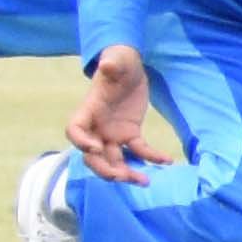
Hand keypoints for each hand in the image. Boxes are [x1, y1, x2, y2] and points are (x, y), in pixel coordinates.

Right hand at [65, 46, 179, 185]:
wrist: (130, 67)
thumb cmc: (119, 61)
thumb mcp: (117, 60)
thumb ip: (112, 63)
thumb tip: (107, 65)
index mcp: (89, 109)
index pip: (75, 130)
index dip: (81, 142)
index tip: (96, 148)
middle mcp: (98, 126)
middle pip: (93, 156)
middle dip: (104, 169)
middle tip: (121, 176)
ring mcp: (113, 133)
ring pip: (114, 160)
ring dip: (126, 173)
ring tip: (144, 181)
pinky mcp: (130, 134)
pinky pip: (138, 151)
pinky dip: (151, 158)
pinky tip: (166, 160)